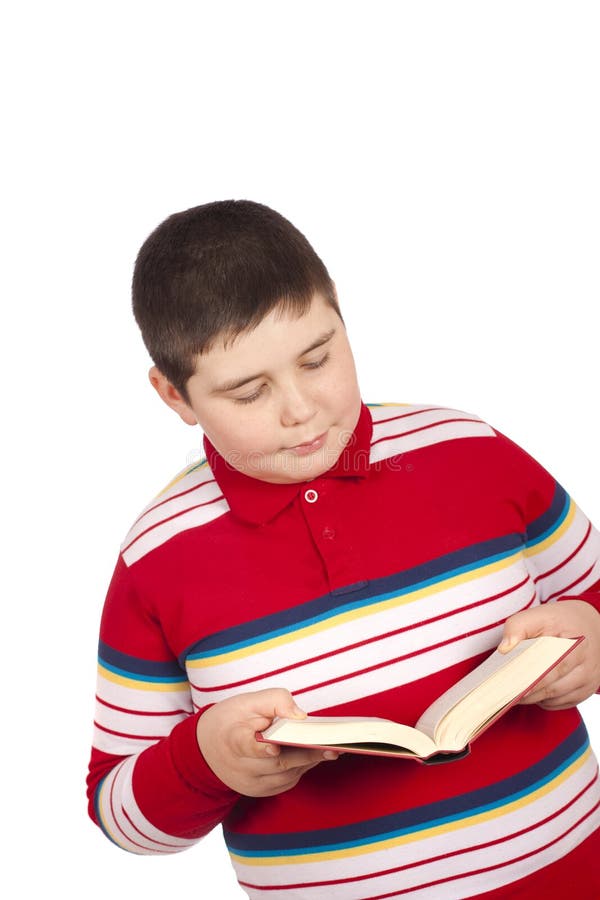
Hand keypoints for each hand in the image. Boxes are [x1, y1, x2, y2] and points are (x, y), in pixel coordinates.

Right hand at [196, 688, 338, 796]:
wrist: (206, 748)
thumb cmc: (231, 720)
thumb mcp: (247, 701)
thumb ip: (275, 700)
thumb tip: (300, 716)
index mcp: (233, 740)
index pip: (247, 747)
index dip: (261, 749)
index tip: (274, 747)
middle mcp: (241, 768)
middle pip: (277, 764)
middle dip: (306, 755)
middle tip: (331, 747)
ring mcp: (249, 783)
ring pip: (286, 775)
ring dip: (308, 763)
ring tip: (329, 750)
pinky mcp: (258, 792)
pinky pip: (286, 782)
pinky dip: (300, 769)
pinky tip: (312, 756)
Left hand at [498, 600, 599, 708]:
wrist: (589, 625)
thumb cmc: (560, 621)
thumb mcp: (539, 615)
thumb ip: (518, 627)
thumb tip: (504, 649)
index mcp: (576, 642)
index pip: (551, 665)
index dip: (529, 676)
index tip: (508, 681)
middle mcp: (587, 663)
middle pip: (552, 685)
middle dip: (526, 690)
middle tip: (505, 692)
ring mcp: (589, 679)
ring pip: (555, 697)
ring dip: (533, 697)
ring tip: (513, 693)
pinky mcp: (587, 690)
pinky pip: (561, 703)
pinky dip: (544, 701)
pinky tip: (532, 692)